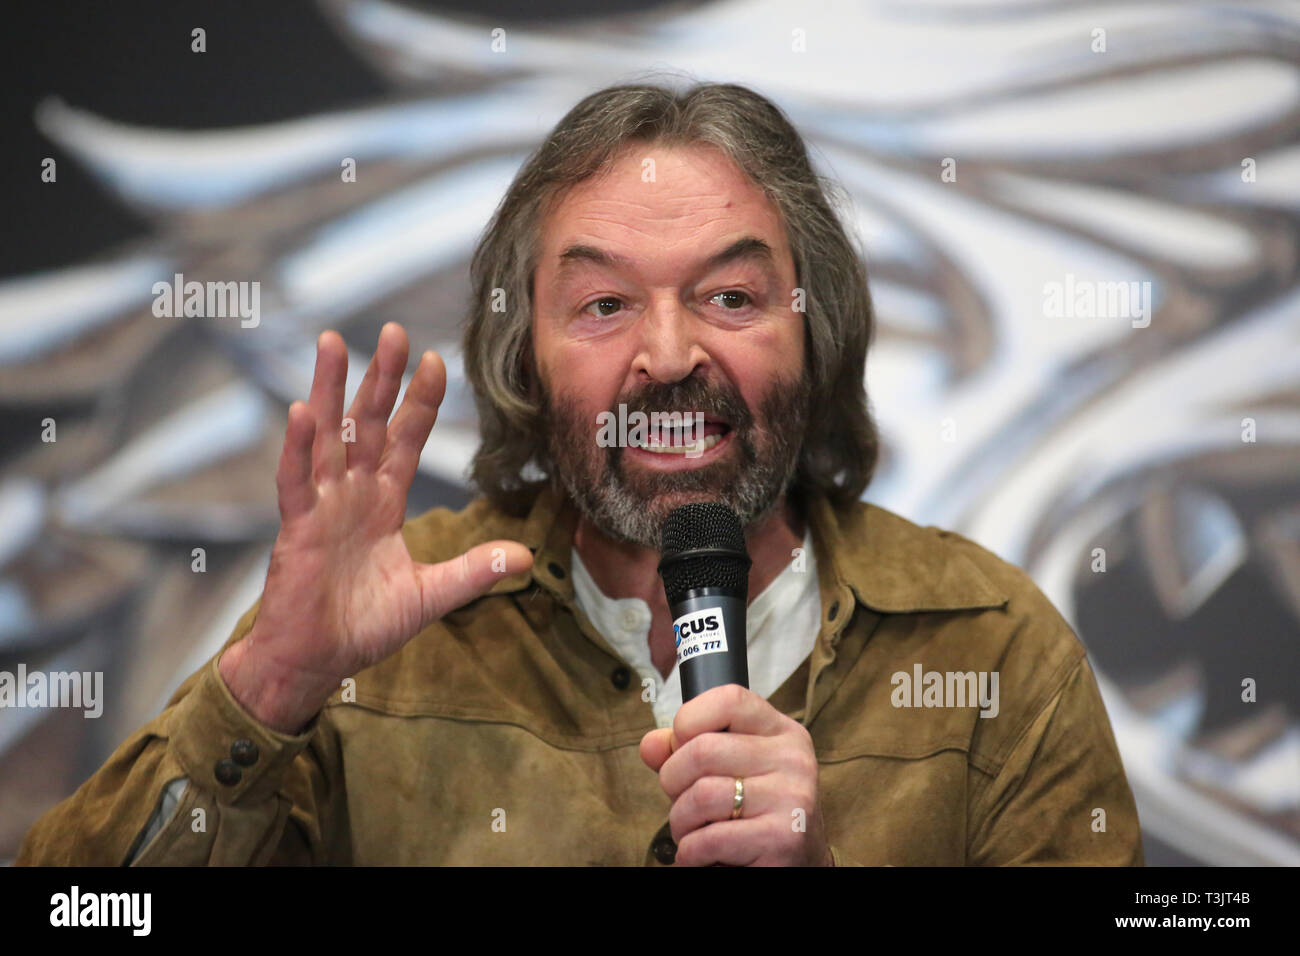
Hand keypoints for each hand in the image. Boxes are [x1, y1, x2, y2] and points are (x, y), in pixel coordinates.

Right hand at [219, 322, 532, 732]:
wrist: (315, 662)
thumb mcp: (431, 596)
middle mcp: (352, 494)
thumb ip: (474, 572)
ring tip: (333, 343)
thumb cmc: (364, 627)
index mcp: (383, 503)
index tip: (437, 361)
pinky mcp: (296, 529)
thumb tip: (525, 555)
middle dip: (381, 378)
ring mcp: (322, 507)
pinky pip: (296, 481)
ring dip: (330, 390)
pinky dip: (298, 447)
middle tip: (393, 331)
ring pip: (327, 437)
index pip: (406, 440)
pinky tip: (303, 411)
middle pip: (368, 423)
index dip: (419, 402)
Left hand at [639, 684, 831, 865]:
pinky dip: (691, 852)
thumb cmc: (755, 812)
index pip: (729, 699)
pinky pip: (709, 839)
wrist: (799, 863)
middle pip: (702, 750)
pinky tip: (701, 854)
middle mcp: (792, 759)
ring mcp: (792, 798)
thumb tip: (650, 745)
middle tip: (681, 801)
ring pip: (701, 795)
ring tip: (692, 831)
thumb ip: (686, 750)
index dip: (689, 719)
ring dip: (681, 822)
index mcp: (781, 732)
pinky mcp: (782, 839)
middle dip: (673, 781)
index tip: (681, 747)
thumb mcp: (729, 770)